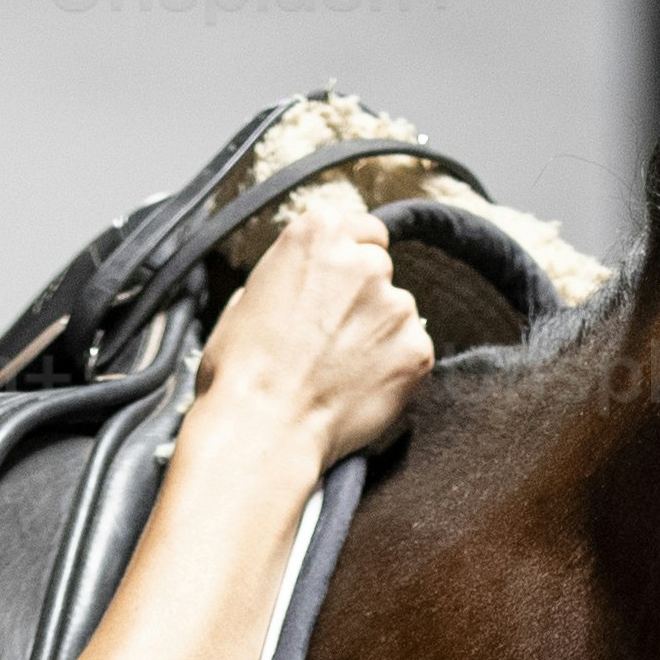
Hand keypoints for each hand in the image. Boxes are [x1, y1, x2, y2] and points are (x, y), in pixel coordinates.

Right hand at [190, 187, 433, 470]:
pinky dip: (394, 370)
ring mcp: (396, 305)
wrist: (264, 430)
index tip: (342, 285)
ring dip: (379, 335)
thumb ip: (291, 276)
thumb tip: (304, 284)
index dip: (351, 259)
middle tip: (332, 338)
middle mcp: (364, 261)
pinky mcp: (418, 349)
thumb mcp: (248, 298)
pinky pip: (413, 352)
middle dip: (363, 298)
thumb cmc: (241, 371)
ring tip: (340, 372)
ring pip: (397, 312)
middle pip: (380, 269)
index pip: (362, 229)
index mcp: (318, 233)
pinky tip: (359, 390)